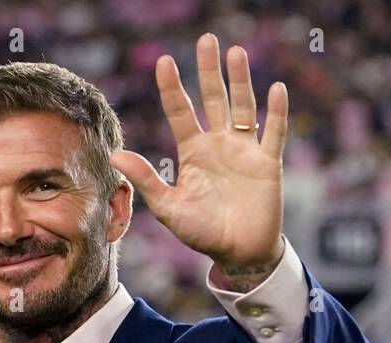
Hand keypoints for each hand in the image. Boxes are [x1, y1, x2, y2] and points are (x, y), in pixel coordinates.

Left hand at [110, 33, 287, 273]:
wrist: (238, 253)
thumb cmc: (202, 232)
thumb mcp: (168, 208)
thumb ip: (146, 180)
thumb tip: (115, 154)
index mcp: (193, 152)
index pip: (180, 111)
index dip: (172, 88)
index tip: (163, 62)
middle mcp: (219, 144)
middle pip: (213, 99)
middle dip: (208, 71)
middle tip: (205, 40)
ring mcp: (244, 151)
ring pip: (243, 107)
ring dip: (240, 81)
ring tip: (235, 52)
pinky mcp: (267, 163)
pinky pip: (273, 132)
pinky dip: (276, 112)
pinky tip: (275, 89)